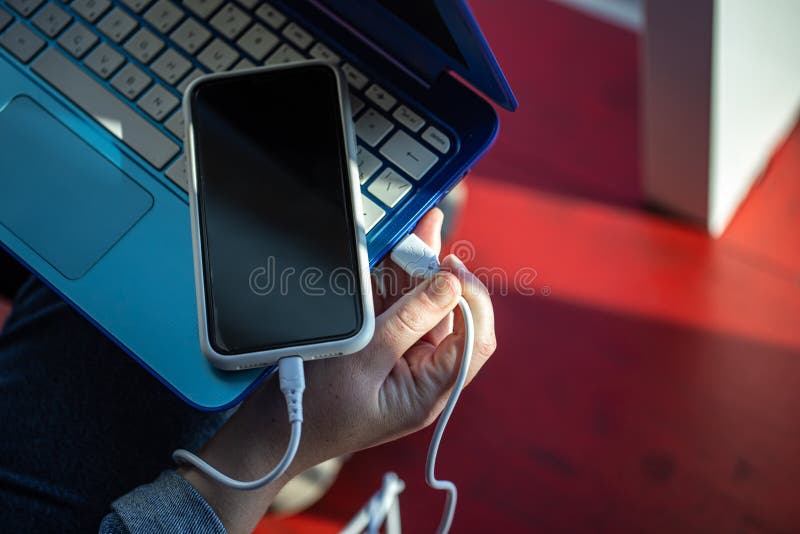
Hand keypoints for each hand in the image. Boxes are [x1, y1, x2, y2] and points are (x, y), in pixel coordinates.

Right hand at [179, 209, 496, 532]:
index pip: (475, 339)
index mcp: (430, 390)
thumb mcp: (364, 358)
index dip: (471, 297)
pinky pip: (395, 312)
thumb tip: (450, 284)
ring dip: (417, 272)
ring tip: (415, 233)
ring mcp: (402, 362)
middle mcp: (423, 375)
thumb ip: (409, 320)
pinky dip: (394, 285)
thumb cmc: (316, 408)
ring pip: (421, 308)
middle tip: (426, 232)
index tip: (450, 266)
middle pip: (448, 316)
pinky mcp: (380, 350)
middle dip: (439, 272)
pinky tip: (394, 256)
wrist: (272, 431)